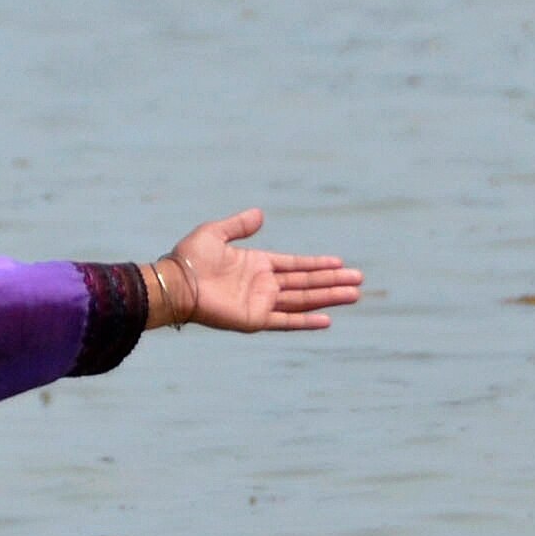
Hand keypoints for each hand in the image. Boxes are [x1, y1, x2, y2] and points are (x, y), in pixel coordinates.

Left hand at [159, 210, 364, 332]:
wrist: (175, 283)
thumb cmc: (189, 258)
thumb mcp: (215, 233)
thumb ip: (239, 225)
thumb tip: (261, 214)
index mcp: (257, 264)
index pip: (295, 265)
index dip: (317, 264)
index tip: (340, 262)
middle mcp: (263, 285)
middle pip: (306, 282)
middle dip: (332, 281)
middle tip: (359, 279)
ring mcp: (261, 302)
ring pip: (303, 300)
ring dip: (328, 297)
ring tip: (354, 294)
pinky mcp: (255, 319)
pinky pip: (286, 320)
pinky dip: (307, 321)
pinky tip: (327, 319)